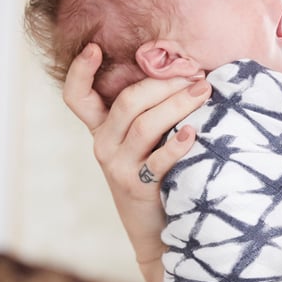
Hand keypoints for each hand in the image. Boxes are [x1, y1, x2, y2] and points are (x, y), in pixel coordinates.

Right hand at [62, 44, 210, 281]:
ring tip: (204, 93)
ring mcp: (118, 167)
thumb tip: (185, 73)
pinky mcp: (137, 188)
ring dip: (177, 105)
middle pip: (128, 102)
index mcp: (102, 130)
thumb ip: (151, 112)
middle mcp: (104, 146)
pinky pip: (158, 160)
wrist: (156, 233)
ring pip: (144, 124)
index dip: (80, 71)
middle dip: (164, 83)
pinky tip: (194, 132)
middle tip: (197, 76)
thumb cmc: (158, 177)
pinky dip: (177, 144)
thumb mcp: (143, 144)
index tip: (94, 47)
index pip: (76, 96)